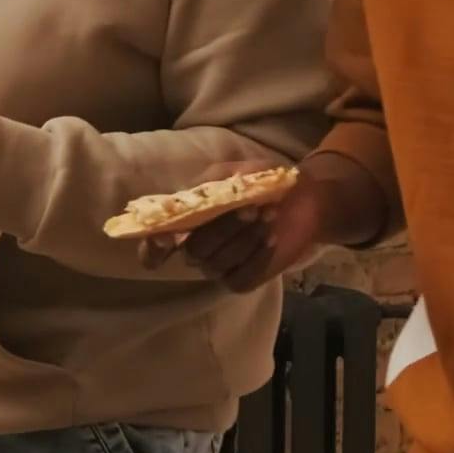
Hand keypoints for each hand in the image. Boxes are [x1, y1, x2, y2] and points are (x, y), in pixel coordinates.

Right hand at [168, 154, 373, 291]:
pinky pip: (242, 276)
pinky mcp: (241, 281)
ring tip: (269, 214)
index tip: (164, 240)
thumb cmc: (261, 183)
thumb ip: (215, 182)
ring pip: (218, 263)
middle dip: (223, 228)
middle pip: (194, 250)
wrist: (301, 199)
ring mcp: (218, 268)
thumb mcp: (237, 171)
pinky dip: (258, 255)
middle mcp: (196, 249)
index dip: (152, 249)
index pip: (152, 248)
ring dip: (245, 238)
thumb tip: (199, 194)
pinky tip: (273, 236)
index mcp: (186, 222)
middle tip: (252, 208)